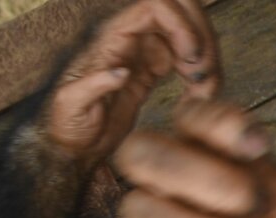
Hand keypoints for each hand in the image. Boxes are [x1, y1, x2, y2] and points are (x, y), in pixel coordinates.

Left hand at [45, 0, 219, 169]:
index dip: (181, 25)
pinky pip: (185, 58)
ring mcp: (143, 52)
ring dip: (206, 59)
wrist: (77, 146)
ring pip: (187, 35)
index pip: (154, 8)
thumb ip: (92, 85)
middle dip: (202, 39)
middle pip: (178, 14)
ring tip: (203, 93)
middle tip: (204, 75)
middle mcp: (130, 39)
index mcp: (111, 40)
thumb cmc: (69, 126)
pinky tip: (198, 96)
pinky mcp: (153, 69)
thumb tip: (121, 73)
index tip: (191, 58)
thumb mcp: (72, 106)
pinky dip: (201, 74)